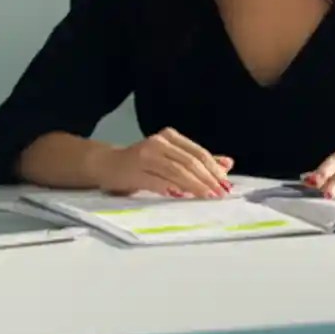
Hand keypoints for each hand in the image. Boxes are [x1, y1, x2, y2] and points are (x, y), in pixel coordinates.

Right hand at [90, 127, 233, 198]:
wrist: (107, 164)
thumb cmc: (142, 163)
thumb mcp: (171, 158)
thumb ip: (197, 161)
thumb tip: (227, 164)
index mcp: (169, 136)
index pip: (197, 152)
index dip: (213, 168)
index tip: (226, 183)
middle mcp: (158, 142)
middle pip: (189, 161)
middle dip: (207, 178)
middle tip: (220, 193)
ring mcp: (145, 155)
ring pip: (176, 171)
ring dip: (194, 186)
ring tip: (208, 197)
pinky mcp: (134, 171)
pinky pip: (157, 181)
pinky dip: (171, 189)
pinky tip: (182, 196)